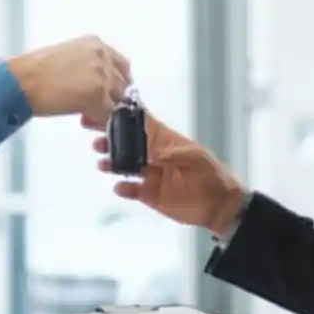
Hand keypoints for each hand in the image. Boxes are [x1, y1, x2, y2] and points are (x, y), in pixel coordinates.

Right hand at [8, 35, 130, 127]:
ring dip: (106, 112)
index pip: (121, 66)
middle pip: (123, 84)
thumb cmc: (33, 72)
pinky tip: (83, 120)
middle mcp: (102, 56)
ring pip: (118, 101)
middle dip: (112, 100)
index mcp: (95, 44)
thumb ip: (88, 66)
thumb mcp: (67, 58)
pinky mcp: (97, 96)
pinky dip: (99, 122)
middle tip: (96, 110)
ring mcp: (102, 76)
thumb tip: (97, 84)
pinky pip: (107, 115)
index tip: (108, 95)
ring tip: (87, 116)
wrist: (19, 81)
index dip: (115, 84)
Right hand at [88, 114, 246, 235]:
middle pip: (126, 143)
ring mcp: (149, 175)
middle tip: (94, 135)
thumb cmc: (211, 175)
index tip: (106, 107)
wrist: (218, 205)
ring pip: (124, 165)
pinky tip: (119, 186)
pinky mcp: (149, 194)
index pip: (141, 123)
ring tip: (102, 162)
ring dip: (111, 162)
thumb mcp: (196, 157)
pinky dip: (123, 188)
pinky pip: (130, 190)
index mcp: (164, 141)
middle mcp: (153, 155)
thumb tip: (154, 150)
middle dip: (109, 137)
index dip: (124, 115)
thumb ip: (175, 152)